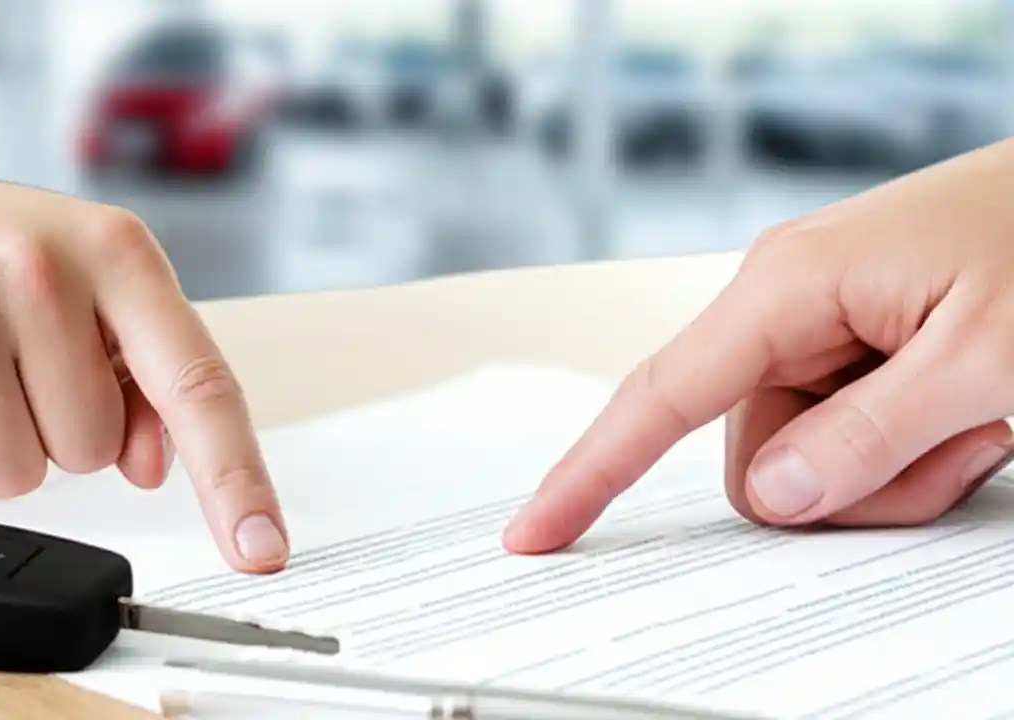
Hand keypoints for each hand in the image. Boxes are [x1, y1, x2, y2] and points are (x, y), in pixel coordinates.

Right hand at [0, 139, 287, 572]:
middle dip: (53, 431)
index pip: (198, 382)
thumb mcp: (74, 283)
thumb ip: (135, 374)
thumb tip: (155, 464)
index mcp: (116, 250)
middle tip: (7, 364)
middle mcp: (43, 267)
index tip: (264, 549)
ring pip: (15, 473)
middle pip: (93, 450)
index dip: (236, 478)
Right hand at [505, 137, 1013, 552]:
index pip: (658, 396)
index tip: (537, 529)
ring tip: (981, 416)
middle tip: (956, 445)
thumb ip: (870, 439)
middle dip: (850, 486)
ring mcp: (819, 327)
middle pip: (756, 456)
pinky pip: (846, 439)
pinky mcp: (852, 347)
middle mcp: (786, 304)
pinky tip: (972, 410)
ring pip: (807, 461)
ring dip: (896, 471)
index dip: (591, 473)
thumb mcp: (983, 360)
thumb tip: (773, 497)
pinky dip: (910, 451)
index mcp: (787, 285)